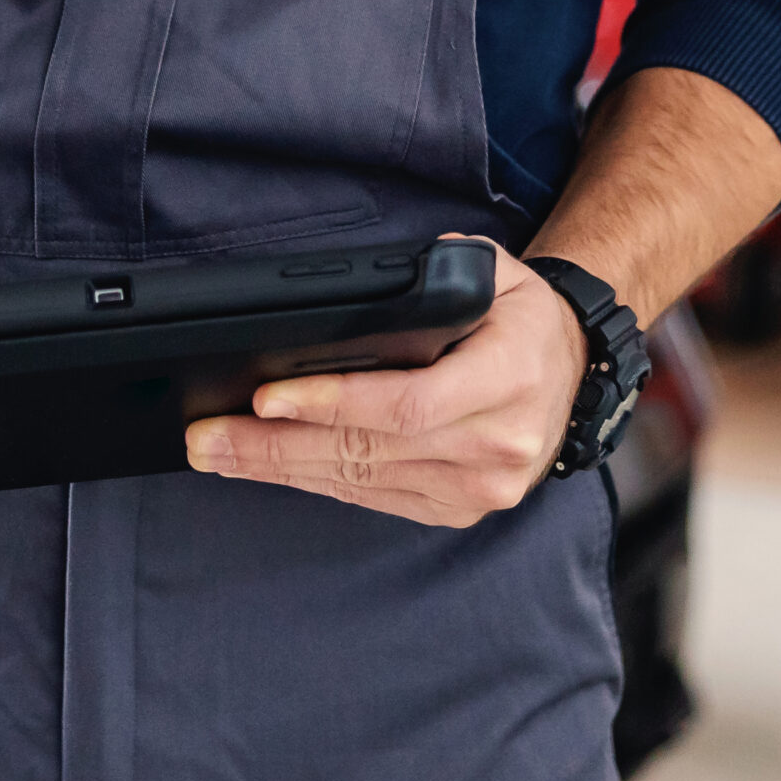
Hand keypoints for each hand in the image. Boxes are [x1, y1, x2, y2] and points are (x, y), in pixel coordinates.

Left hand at [182, 242, 586, 526]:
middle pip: (369, 451)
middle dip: (276, 446)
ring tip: (218, 453)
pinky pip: (377, 497)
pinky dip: (319, 480)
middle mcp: (498, 444)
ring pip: (363, 480)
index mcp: (508, 378)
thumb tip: (364, 288)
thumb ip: (434, 274)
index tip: (268, 398)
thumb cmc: (518, 313)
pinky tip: (271, 467)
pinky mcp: (460, 508)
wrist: (571, 368)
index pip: (407, 403)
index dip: (333, 405)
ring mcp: (480, 487)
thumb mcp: (491, 272)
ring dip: (282, 468)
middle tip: (209, 436)